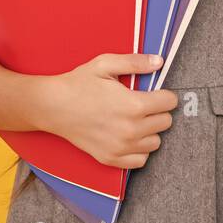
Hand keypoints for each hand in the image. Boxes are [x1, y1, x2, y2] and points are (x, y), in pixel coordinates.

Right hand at [42, 54, 177, 169]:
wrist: (53, 106)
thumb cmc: (78, 83)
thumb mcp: (105, 64)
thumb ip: (135, 62)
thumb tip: (159, 62)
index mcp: (133, 105)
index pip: (169, 102)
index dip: (164, 94)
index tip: (155, 92)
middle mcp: (131, 130)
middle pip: (166, 123)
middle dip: (158, 111)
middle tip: (143, 104)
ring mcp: (121, 147)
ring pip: (155, 142)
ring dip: (150, 131)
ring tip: (135, 120)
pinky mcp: (110, 159)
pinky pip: (141, 160)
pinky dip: (139, 149)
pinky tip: (129, 136)